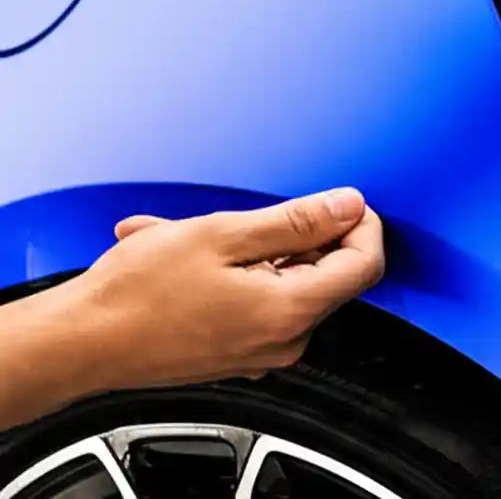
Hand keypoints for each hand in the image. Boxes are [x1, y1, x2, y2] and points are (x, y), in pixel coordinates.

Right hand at [67, 188, 384, 389]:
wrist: (80, 343)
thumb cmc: (136, 295)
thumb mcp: (222, 235)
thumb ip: (296, 222)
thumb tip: (348, 206)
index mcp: (290, 311)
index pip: (366, 264)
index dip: (361, 224)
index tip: (341, 202)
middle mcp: (285, 340)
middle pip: (329, 274)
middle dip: (298, 235)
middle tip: (251, 216)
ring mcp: (262, 350)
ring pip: (286, 283)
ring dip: (255, 250)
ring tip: (199, 235)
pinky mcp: (239, 352)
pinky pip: (258, 301)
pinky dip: (235, 273)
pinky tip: (189, 259)